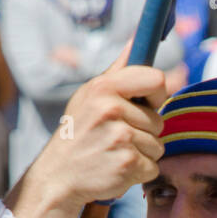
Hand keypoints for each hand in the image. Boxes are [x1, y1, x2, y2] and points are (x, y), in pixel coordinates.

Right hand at [4, 43, 167, 217]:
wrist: (57, 177)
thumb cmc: (78, 133)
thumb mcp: (89, 96)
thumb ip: (117, 71)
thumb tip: (134, 40)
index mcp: (104, 87)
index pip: (156, 80)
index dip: (156, 95)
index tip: (145, 105)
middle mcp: (111, 109)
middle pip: (159, 120)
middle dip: (144, 132)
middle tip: (116, 137)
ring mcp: (120, 137)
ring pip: (158, 146)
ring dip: (142, 153)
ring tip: (114, 153)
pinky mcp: (127, 164)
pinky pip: (153, 167)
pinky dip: (139, 173)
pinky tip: (116, 168)